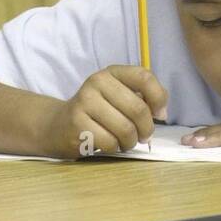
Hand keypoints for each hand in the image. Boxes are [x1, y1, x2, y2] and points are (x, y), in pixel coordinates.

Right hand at [43, 65, 168, 158]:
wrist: (58, 125)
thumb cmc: (98, 111)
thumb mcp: (119, 95)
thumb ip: (144, 97)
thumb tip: (162, 113)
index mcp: (112, 72)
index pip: (144, 77)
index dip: (158, 97)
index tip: (160, 114)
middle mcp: (97, 82)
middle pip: (138, 108)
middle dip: (147, 128)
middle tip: (144, 136)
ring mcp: (85, 102)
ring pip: (125, 128)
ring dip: (131, 141)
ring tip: (126, 142)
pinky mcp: (77, 124)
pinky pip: (109, 142)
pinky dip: (115, 148)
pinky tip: (110, 144)